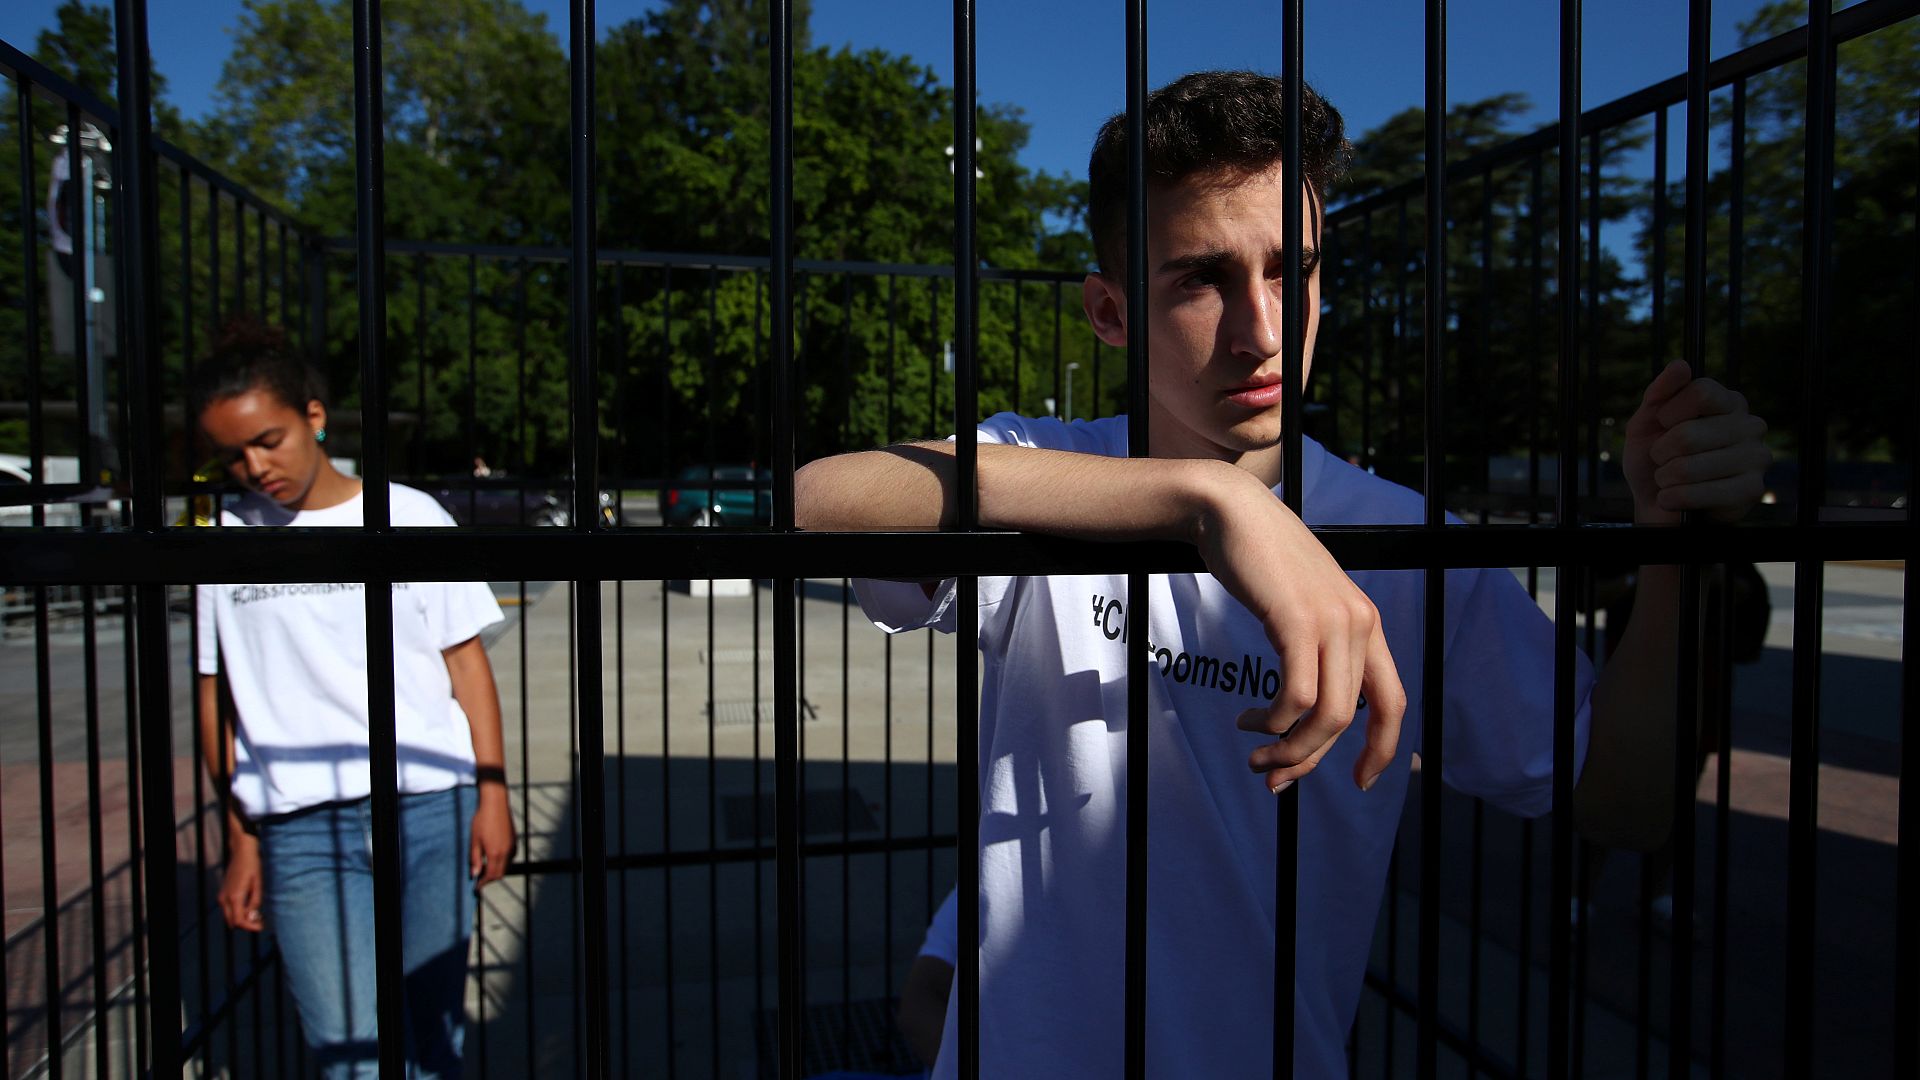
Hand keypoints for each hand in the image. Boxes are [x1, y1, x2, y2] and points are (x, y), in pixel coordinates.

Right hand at [219, 831, 265, 932]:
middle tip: (260, 922)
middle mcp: (224, 899)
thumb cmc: (253, 866)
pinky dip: (238, 913)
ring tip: (257, 915)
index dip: (250, 927)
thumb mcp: (258, 884)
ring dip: (241, 919)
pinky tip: (249, 908)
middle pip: (232, 922)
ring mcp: (221, 896)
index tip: (261, 927)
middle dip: (246, 925)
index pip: (239, 921)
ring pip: (230, 917)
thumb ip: (255, 901)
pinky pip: (229, 910)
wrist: (241, 853)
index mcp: (235, 896)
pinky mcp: (222, 894)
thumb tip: (253, 916)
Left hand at [469, 788, 514, 887]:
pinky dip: (503, 862)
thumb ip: (474, 859)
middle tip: (480, 879)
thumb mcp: (474, 841)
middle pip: (500, 873)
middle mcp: (506, 852)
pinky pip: (511, 857)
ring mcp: (512, 846)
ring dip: (497, 870)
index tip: (476, 887)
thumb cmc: (482, 820)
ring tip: (486, 868)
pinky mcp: (515, 841)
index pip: (490, 875)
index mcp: (495, 853)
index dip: (483, 883)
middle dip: (490, 879)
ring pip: (506, 866)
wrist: (495, 804)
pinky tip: (495, 857)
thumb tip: (474, 874)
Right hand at [1192, 468, 1406, 792]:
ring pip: (1323, 715)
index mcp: (1366, 624)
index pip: (1392, 702)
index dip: (1382, 750)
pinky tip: (1249, 720)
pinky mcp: (1297, 620)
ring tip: (1255, 755)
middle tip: (1273, 777)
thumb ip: (1315, 647)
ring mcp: (1331, 621)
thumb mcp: (1301, 607)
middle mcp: (1359, 624)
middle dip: (1309, 759)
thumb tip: (1305, 706)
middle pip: (1346, 719)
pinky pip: (1294, 695)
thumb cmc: (1260, 561)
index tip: (1358, 781)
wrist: (1231, 512)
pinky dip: (1272, 721)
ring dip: (1287, 748)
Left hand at [1625, 360, 1771, 524]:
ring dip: (1665, 477)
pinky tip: (1671, 498)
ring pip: (1690, 465)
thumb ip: (1659, 393)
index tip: (1662, 424)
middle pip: (1689, 433)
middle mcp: (1750, 425)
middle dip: (1661, 452)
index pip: (1701, 392)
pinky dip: (1673, 497)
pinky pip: (1700, 492)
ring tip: (1668, 480)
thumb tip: (1681, 365)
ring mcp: (1756, 457)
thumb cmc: (1655, 460)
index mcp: (1728, 402)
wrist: (1657, 504)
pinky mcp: (1752, 490)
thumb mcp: (1647, 422)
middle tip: (1663, 460)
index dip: (1669, 412)